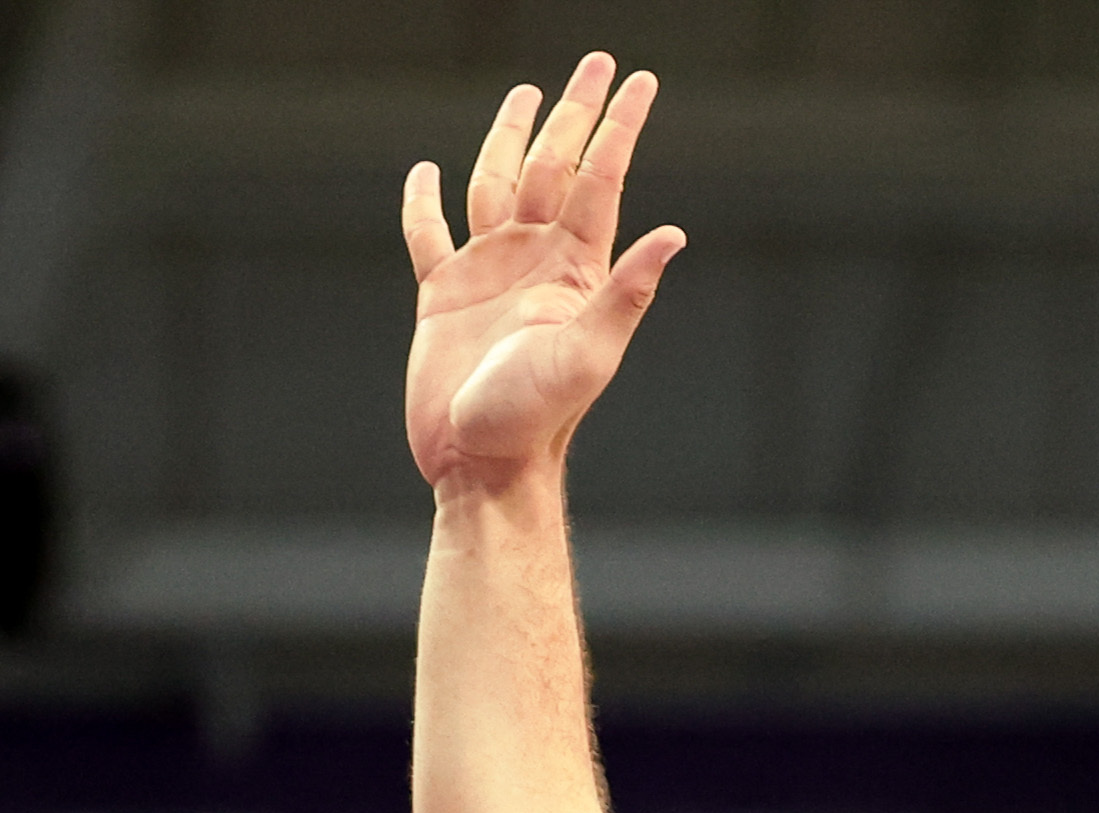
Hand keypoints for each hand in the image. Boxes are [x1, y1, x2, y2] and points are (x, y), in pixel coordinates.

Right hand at [403, 52, 682, 494]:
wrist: (481, 466)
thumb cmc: (537, 420)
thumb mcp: (588, 353)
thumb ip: (627, 291)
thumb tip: (675, 234)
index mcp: (571, 268)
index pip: (600, 179)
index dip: (618, 127)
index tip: (638, 80)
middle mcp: (532, 261)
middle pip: (553, 166)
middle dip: (574, 114)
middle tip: (595, 62)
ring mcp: (487, 274)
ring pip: (496, 184)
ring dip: (510, 138)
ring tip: (525, 95)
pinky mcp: (442, 297)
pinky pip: (429, 235)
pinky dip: (423, 203)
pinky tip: (425, 174)